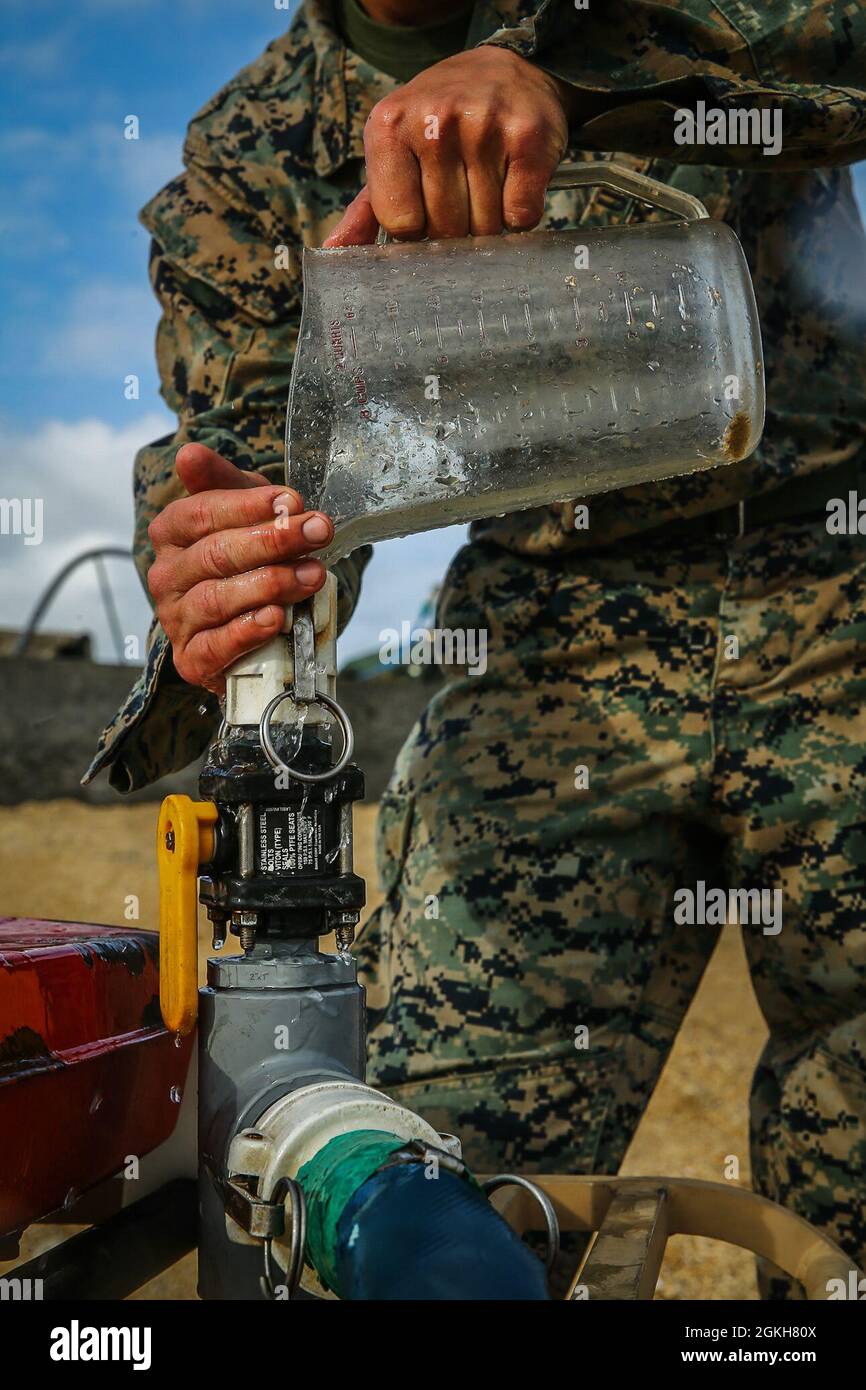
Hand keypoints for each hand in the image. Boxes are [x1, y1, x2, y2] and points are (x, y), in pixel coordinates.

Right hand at [147, 444, 332, 694]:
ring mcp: (177, 620)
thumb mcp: (240, 512)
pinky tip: (276, 618)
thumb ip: (223, 482)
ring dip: (270, 584)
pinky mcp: (192, 660)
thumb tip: (189, 454)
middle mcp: (167, 576)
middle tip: (318, 532)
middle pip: (215, 554)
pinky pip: (215, 647)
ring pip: (217, 599)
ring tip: (312, 575)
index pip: (201, 513)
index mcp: (171, 533)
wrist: (245, 625)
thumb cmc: (243, 556)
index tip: (293, 501)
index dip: (248, 506)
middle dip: (272, 541)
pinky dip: (246, 633)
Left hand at [323, 46, 571, 246]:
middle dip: (455, 230)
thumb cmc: (440, 125)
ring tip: (488, 187)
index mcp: (389, 125)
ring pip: (484, 227)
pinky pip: (520, 216)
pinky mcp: (528, 136)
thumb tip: (334, 250)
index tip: (425, 209)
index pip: (400, 223)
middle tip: (462, 196)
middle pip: (443, 228)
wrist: (506, 72)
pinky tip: (513, 185)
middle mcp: (434, 121)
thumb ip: (366, 208)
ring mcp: (483, 125)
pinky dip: (519, 215)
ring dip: (488, 224)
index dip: (417, 230)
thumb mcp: (395, 153)